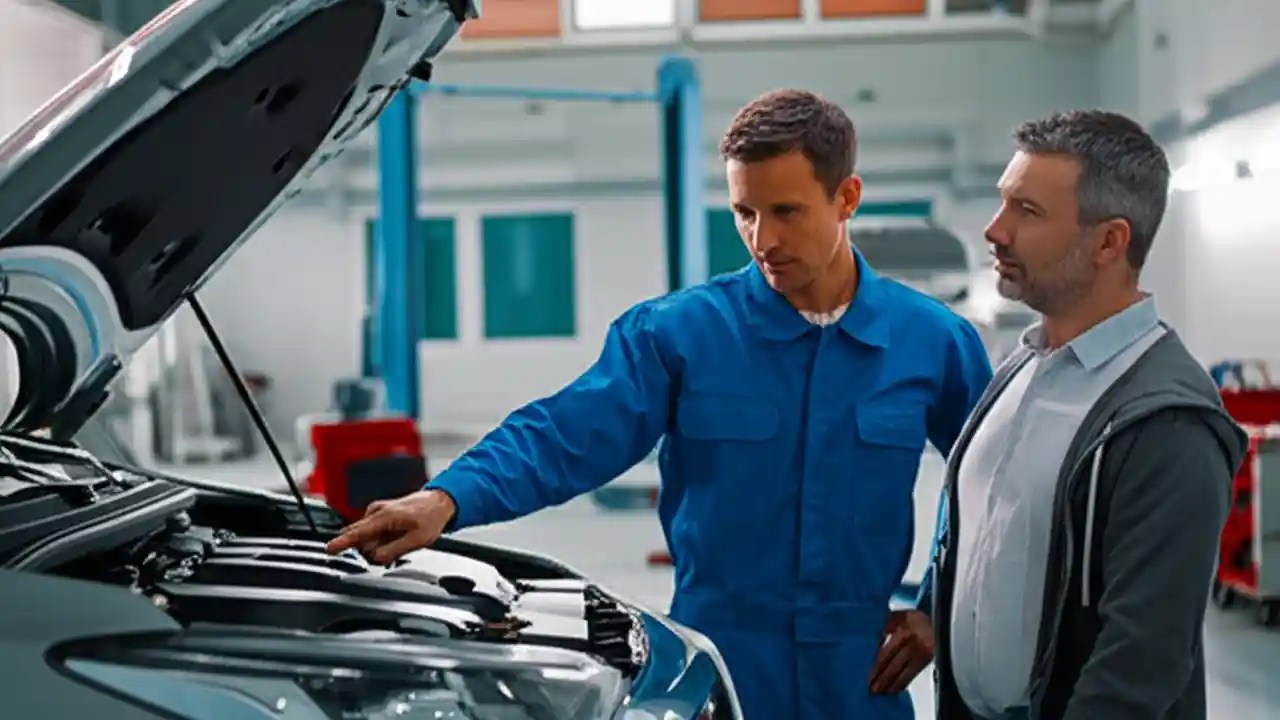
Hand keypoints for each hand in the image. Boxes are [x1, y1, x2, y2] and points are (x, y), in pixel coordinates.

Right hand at [324, 490, 456, 564]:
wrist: (439, 502)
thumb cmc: (430, 518)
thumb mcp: (417, 540)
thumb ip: (393, 551)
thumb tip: (375, 558)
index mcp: (384, 516)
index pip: (357, 533)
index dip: (342, 543)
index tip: (329, 549)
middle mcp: (377, 512)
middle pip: (359, 537)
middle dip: (368, 550)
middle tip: (390, 554)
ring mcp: (377, 513)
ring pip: (366, 537)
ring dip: (377, 547)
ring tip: (399, 545)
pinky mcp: (380, 516)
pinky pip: (372, 534)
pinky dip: (380, 541)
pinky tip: (395, 542)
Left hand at [869, 609, 933, 693]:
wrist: (940, 619)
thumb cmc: (914, 619)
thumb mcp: (898, 617)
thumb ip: (886, 629)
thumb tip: (877, 646)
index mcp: (902, 632)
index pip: (886, 654)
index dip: (877, 668)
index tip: (869, 679)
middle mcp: (913, 644)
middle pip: (894, 666)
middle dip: (883, 680)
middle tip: (873, 691)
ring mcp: (922, 652)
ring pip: (905, 673)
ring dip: (893, 685)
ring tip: (883, 693)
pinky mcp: (929, 659)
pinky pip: (914, 673)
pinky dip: (904, 682)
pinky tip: (897, 688)